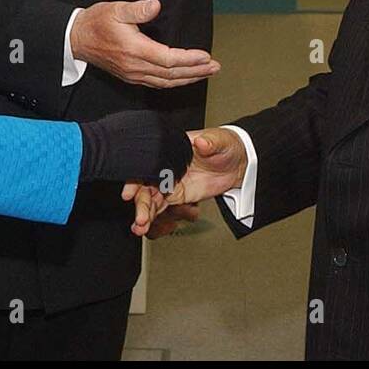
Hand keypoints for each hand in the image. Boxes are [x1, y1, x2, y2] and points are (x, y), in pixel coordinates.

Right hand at [70, 0, 219, 88]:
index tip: (206, 56)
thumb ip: (137, 9)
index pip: (168, 59)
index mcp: (134, 50)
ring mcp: (133, 74)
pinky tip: (184, 78)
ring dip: (188, 78)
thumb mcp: (116, 9)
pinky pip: (157, 84)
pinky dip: (174, 82)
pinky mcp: (131, 76)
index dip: (189, 59)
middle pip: (171, 75)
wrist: (77, 39)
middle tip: (215, 67)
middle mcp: (135, 67)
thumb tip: (156, 6)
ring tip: (206, 72)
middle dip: (195, 71)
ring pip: (166, 82)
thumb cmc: (96, 22)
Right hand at [120, 127, 247, 235]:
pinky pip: (161, 207)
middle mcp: (166, 166)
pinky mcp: (177, 195)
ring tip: (139, 227)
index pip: (148, 163)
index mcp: (171, 149)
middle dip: (141, 203)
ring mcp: (171, 182)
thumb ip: (210, 142)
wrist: (238, 163)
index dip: (136, 178)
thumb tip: (202, 142)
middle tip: (140, 218)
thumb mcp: (219, 140)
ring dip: (144, 213)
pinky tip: (144, 227)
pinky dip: (152, 217)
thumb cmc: (226, 146)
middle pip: (146, 185)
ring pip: (151, 199)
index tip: (130, 192)